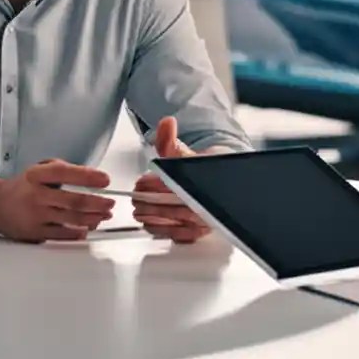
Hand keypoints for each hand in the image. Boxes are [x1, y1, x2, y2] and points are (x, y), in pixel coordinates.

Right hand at [0, 159, 115, 242]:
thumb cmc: (23, 186)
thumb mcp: (39, 168)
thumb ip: (63, 170)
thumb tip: (91, 178)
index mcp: (36, 175)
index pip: (66, 173)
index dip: (88, 176)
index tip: (105, 179)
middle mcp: (35, 195)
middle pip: (73, 201)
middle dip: (97, 203)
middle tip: (110, 203)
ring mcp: (35, 215)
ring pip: (71, 219)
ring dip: (93, 218)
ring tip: (104, 215)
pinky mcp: (35, 232)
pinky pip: (62, 234)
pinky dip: (79, 232)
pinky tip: (87, 228)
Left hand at [132, 117, 211, 243]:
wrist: (222, 183)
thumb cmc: (201, 170)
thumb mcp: (183, 153)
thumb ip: (170, 140)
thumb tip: (166, 122)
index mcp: (202, 180)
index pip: (176, 182)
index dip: (155, 183)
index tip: (140, 182)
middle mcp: (206, 202)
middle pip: (175, 204)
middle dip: (150, 202)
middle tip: (136, 198)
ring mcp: (204, 219)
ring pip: (177, 222)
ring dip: (154, 218)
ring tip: (139, 212)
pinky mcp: (200, 232)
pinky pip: (181, 236)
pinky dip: (163, 231)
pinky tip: (151, 224)